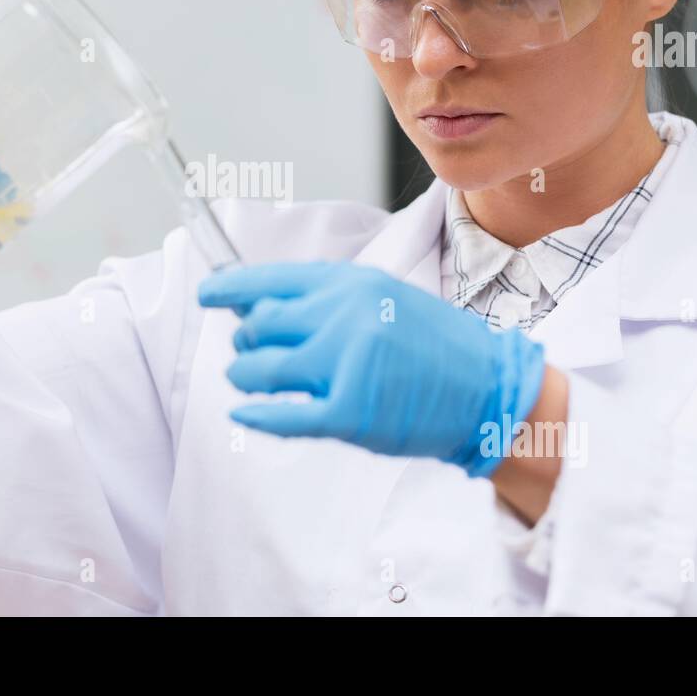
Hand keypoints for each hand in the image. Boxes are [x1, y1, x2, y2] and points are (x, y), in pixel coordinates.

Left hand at [197, 261, 546, 476]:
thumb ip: (327, 300)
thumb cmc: (436, 346)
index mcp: (351, 283)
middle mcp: (344, 316)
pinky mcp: (350, 413)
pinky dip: (256, 416)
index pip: (270, 279)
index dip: (228, 288)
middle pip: (258, 326)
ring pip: (259, 369)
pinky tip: (246, 415)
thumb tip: (258, 307)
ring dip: (246, 377)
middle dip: (247, 341)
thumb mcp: (385, 299)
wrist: (490, 389)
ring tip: (254, 381)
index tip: (207, 294)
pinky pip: (281, 415)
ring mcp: (346, 364)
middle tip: (254, 353)